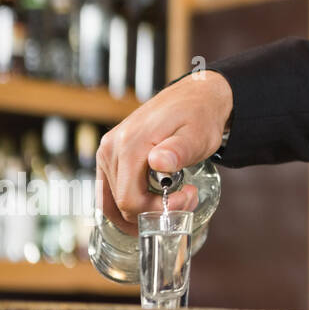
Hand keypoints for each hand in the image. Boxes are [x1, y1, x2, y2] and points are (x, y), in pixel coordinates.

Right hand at [97, 70, 232, 235]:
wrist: (195, 97)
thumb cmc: (199, 116)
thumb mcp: (197, 135)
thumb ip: (179, 150)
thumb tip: (158, 161)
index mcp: (129, 145)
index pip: (129, 200)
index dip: (156, 210)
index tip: (186, 197)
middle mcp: (111, 149)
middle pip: (119, 204)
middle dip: (151, 212)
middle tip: (184, 200)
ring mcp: (107, 152)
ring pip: (110, 201)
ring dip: (139, 211)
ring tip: (171, 201)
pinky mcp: (110, 155)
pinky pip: (110, 190)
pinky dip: (129, 202)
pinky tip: (153, 199)